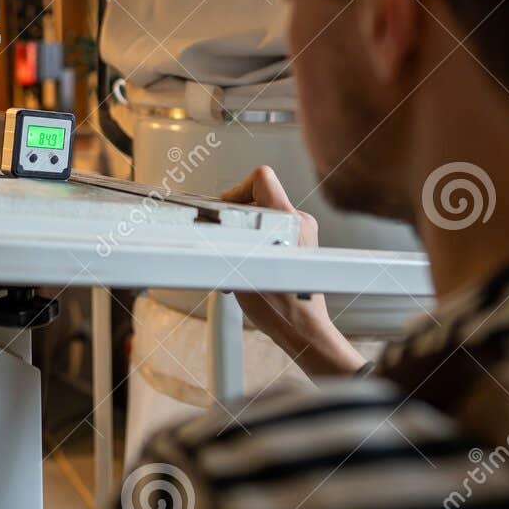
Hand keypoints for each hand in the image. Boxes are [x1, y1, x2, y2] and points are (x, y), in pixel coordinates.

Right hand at [220, 167, 365, 378]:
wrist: (301, 329)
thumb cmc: (278, 306)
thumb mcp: (238, 270)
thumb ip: (223, 242)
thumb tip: (205, 228)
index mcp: (287, 220)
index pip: (261, 179)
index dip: (236, 191)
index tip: (225, 211)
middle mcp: (299, 222)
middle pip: (259, 199)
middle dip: (237, 221)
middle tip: (228, 244)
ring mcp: (303, 232)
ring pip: (265, 217)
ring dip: (246, 236)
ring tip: (239, 262)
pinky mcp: (303, 244)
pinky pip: (274, 231)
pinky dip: (257, 244)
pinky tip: (249, 267)